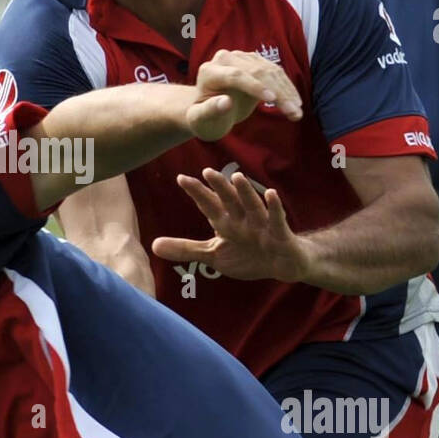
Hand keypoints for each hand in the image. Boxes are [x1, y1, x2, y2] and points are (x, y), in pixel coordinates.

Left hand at [151, 167, 311, 281]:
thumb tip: (154, 245)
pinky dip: (274, 209)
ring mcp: (262, 226)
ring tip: (237, 177)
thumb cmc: (249, 255)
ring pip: (252, 206)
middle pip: (229, 201)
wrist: (284, 265)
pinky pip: (276, 220)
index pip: (209, 205)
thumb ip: (186, 249)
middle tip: (207, 172)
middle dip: (219, 187)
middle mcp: (243, 220)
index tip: (181, 178)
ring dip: (245, 193)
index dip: (197, 193)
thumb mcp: (214, 255)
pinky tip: (270, 194)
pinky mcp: (280, 235)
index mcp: (226, 223)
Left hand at [186, 50, 302, 141]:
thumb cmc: (203, 118)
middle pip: (256, 72)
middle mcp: (225, 59)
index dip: (254, 86)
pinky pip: (275, 72)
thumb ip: (209, 111)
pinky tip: (296, 103)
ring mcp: (241, 58)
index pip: (235, 75)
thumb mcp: (201, 120)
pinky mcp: (255, 62)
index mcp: (209, 72)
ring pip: (270, 71)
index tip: (271, 99)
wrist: (209, 109)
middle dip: (278, 93)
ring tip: (297, 112)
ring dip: (287, 91)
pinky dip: (287, 88)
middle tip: (293, 112)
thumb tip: (225, 103)